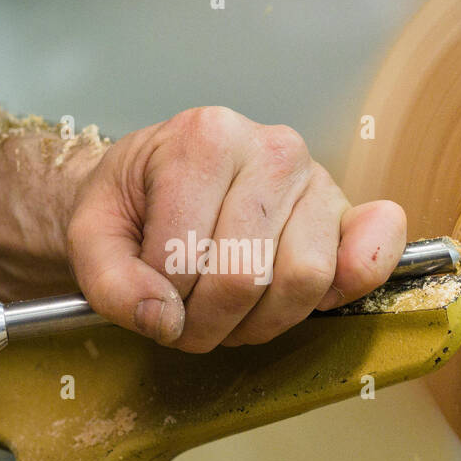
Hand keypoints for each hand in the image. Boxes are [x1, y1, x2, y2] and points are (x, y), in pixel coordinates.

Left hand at [66, 106, 406, 350]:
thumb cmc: (132, 205)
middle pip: (244, 276)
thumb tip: (162, 318)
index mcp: (204, 138)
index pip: (185, 257)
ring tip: (228, 313)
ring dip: (258, 322)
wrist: (159, 184)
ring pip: (301, 281)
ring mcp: (316, 177)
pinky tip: (308, 298)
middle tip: (187, 320)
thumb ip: (109, 281)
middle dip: (207, 322)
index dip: (162, 302)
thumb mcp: (92, 235)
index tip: (150, 299)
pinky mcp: (347, 211)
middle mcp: (271, 146)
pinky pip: (368, 258)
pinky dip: (349, 287)